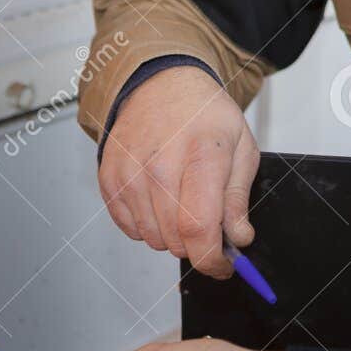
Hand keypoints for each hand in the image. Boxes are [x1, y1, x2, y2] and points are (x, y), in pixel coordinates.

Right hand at [99, 65, 257, 277]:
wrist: (162, 85)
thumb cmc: (204, 115)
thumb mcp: (242, 148)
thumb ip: (238, 198)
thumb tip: (237, 239)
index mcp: (202, 154)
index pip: (199, 227)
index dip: (213, 260)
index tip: (224, 265)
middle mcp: (160, 165)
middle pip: (175, 239)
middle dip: (198, 245)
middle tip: (209, 224)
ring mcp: (129, 172)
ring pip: (152, 238)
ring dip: (172, 235)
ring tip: (184, 201)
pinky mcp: (109, 179)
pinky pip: (130, 228)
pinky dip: (148, 225)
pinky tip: (161, 199)